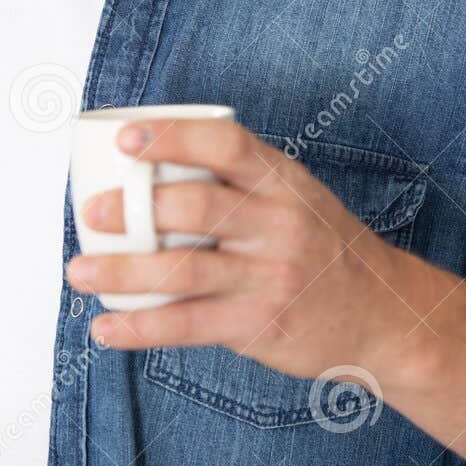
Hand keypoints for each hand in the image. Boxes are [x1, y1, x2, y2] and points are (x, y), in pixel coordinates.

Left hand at [66, 118, 413, 387]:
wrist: (385, 314)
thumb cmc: (326, 250)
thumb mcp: (297, 198)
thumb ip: (239, 184)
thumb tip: (149, 171)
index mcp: (282, 182)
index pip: (225, 144)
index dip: (172, 136)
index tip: (126, 138)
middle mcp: (278, 224)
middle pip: (197, 206)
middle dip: (135, 208)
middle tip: (93, 212)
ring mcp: (270, 276)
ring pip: (183, 270)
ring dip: (122, 273)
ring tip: (80, 272)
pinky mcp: (259, 324)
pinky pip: (188, 324)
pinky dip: (140, 329)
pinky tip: (106, 330)